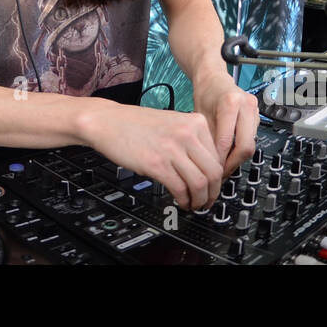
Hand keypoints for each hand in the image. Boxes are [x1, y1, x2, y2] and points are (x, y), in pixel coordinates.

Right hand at [82, 102, 224, 209]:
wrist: (108, 122)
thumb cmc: (136, 124)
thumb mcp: (173, 123)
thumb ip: (192, 140)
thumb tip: (207, 167)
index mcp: (195, 122)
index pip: (218, 156)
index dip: (219, 178)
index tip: (214, 186)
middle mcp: (186, 133)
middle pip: (213, 172)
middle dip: (213, 192)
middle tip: (208, 200)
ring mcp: (172, 149)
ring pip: (200, 183)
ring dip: (200, 200)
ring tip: (194, 204)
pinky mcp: (156, 164)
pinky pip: (180, 188)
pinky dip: (184, 200)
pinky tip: (181, 201)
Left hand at [192, 72, 259, 175]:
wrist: (214, 78)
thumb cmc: (205, 94)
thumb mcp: (200, 117)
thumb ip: (208, 139)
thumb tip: (212, 165)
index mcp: (230, 103)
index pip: (227, 142)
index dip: (219, 160)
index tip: (212, 170)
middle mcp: (247, 105)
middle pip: (246, 146)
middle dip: (232, 163)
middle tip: (220, 173)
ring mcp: (255, 110)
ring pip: (251, 144)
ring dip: (237, 158)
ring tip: (223, 166)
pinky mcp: (258, 116)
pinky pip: (251, 138)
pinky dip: (240, 149)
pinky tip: (229, 154)